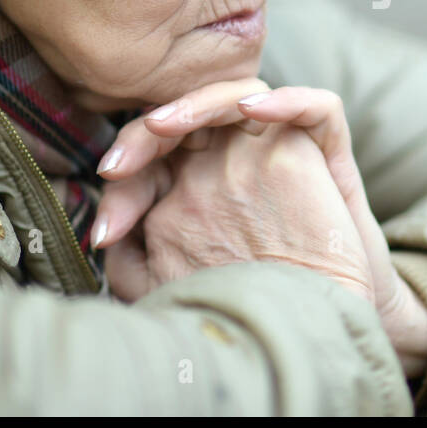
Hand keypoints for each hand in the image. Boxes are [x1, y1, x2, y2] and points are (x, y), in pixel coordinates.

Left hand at [102, 122, 377, 308]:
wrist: (320, 332)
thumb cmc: (246, 309)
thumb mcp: (176, 287)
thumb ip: (135, 262)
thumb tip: (102, 236)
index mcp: (197, 181)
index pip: (152, 156)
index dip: (124, 183)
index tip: (105, 232)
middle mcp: (234, 158)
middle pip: (187, 114)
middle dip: (145, 132)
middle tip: (115, 167)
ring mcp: (279, 151)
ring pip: (240, 95)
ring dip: (199, 102)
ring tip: (164, 124)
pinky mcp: (324, 154)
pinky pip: (315, 108)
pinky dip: (287, 101)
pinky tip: (252, 109)